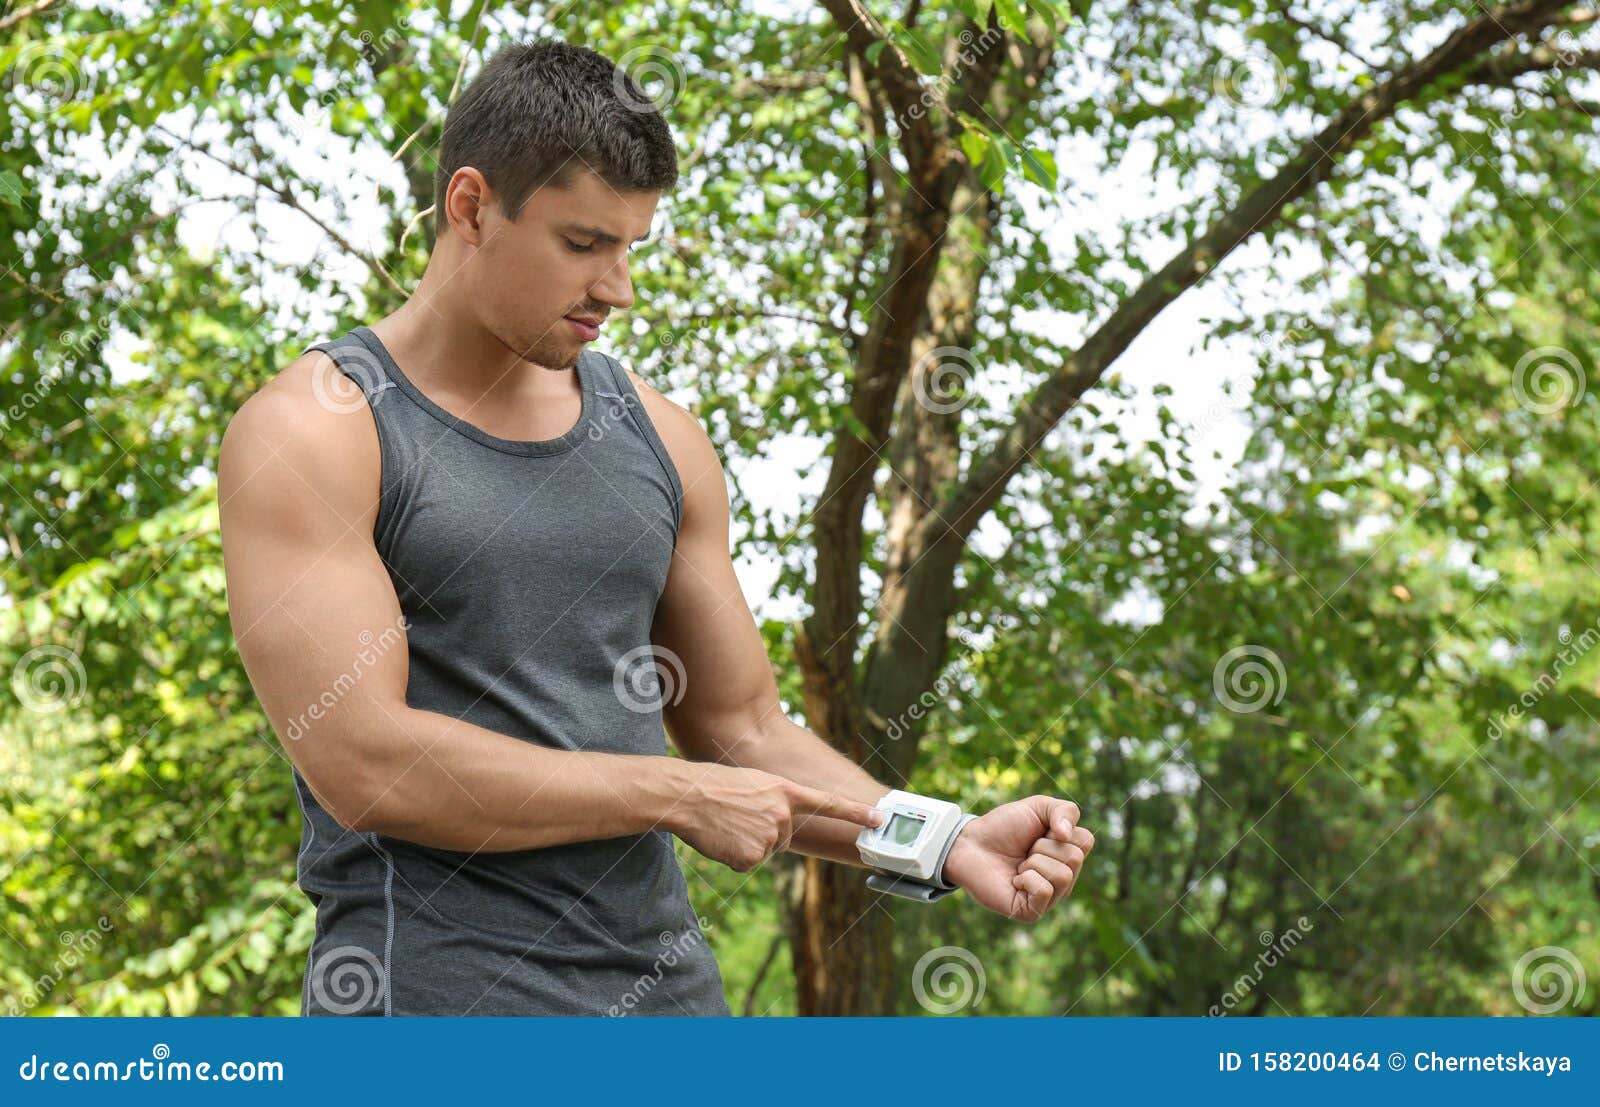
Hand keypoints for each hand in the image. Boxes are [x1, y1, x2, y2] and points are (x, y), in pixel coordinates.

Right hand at [669, 763, 883, 872]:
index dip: (855, 813)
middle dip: (764, 832)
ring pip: (766, 851)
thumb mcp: (755, 784)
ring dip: (746, 843)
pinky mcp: (751, 857)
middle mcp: (782, 814)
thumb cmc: (717, 786)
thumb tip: (780, 828)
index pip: (829, 804)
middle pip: (784, 837)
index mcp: (785, 791)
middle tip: (738, 817)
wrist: (688, 796)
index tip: (879, 819)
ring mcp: (768, 836)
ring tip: (727, 824)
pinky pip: (748, 863)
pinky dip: (734, 856)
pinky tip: (722, 839)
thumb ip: (776, 803)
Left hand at [941, 796, 1093, 922]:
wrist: (971, 843)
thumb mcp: (1038, 806)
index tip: (1039, 832)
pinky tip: (1015, 880)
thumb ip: (1065, 810)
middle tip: (1026, 850)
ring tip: (1020, 865)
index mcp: (1068, 856)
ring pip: (1062, 875)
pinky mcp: (1032, 912)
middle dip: (1044, 846)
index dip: (1058, 829)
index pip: (1085, 841)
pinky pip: (1044, 891)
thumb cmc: (1004, 827)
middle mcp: (1063, 880)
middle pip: (1075, 859)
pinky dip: (1027, 879)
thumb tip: (1066, 834)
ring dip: (1034, 862)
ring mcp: (1049, 898)